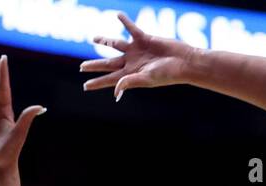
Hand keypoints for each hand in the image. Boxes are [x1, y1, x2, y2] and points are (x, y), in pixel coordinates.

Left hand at [79, 12, 196, 100]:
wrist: (184, 61)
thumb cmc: (168, 73)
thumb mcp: (147, 79)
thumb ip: (130, 82)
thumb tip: (115, 91)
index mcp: (130, 75)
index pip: (109, 80)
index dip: (97, 83)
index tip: (85, 86)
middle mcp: (131, 63)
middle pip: (108, 63)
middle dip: (95, 65)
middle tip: (81, 67)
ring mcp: (137, 50)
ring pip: (116, 44)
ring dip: (105, 40)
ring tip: (94, 38)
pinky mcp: (144, 38)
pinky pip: (132, 28)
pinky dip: (125, 21)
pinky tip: (118, 15)